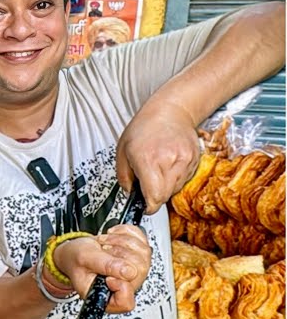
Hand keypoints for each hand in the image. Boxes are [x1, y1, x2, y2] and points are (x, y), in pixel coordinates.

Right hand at [52, 225, 152, 313]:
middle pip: (140, 270)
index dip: (121, 286)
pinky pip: (142, 240)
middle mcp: (125, 286)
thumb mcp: (84, 260)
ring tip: (105, 243)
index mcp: (107, 297)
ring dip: (122, 241)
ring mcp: (134, 272)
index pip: (126, 302)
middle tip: (103, 250)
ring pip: (143, 253)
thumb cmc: (75, 260)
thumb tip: (128, 272)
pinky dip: (127, 233)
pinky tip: (114, 236)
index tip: (110, 277)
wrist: (74, 252)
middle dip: (119, 253)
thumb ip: (105, 266)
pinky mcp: (139, 256)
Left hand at [116, 99, 201, 213]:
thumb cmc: (144, 128)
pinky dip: (175, 178)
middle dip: (155, 196)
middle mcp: (169, 161)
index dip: (149, 206)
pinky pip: (185, 179)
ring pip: (176, 188)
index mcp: (148, 160)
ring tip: (158, 169)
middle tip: (147, 186)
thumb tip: (129, 194)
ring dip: (166, 186)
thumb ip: (123, 177)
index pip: (154, 196)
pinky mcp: (195, 159)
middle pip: (165, 196)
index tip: (144, 207)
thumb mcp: (122, 152)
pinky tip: (168, 164)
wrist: (170, 111)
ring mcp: (185, 160)